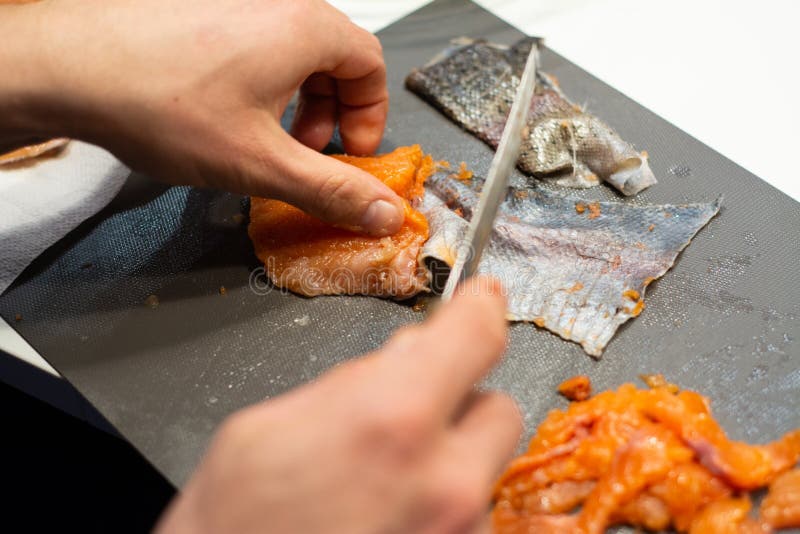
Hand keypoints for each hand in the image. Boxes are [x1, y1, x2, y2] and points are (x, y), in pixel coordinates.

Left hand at [0, 0, 402, 235]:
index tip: (350, 155)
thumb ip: (332, 190)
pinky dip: (261, 85)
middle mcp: (275, 4)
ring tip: (268, 140)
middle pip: (335, 58)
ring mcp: (237, 4)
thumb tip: (382, 212)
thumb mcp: (262, 163)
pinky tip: (228, 118)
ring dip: (296, 101)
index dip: (370, 117)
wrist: (68, 66)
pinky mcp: (204, 12)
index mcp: (305, 27)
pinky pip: (255, 46)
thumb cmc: (161, 102)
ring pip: (293, 53)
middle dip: (332, 114)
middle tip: (309, 153)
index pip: (371, 65)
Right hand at [156, 277, 521, 533]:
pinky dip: (442, 508)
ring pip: (486, 470)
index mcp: (391, 419)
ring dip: (451, 458)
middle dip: (460, 397)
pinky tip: (390, 515)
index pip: (476, 336)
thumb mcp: (265, 428)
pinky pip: (471, 518)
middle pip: (497, 406)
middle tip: (412, 409)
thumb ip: (352, 385)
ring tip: (387, 478)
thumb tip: (408, 358)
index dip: (480, 308)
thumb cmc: (227, 525)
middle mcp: (445, 483)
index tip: (481, 299)